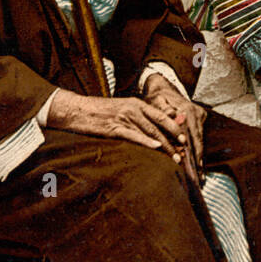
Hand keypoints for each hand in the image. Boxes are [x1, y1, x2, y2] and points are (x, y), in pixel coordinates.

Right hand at [45, 88, 189, 160]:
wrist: (76, 110)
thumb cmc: (98, 112)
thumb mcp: (121, 109)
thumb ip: (138, 117)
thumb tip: (154, 126)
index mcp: (136, 104)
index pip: (160, 115)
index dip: (174, 127)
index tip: (183, 139)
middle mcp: (133, 109)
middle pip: (158, 125)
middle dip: (173, 139)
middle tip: (184, 151)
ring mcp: (124, 117)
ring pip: (150, 132)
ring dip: (164, 146)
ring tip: (174, 157)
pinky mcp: (114, 127)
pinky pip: (133, 135)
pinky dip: (146, 142)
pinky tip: (156, 148)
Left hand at [141, 73, 207, 181]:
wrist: (162, 86)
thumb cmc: (156, 96)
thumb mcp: (156, 101)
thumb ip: (164, 110)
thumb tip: (173, 116)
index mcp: (188, 110)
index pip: (191, 135)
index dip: (192, 152)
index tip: (192, 167)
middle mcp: (196, 113)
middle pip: (198, 141)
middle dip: (197, 160)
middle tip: (198, 178)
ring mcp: (199, 116)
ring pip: (199, 140)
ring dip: (198, 158)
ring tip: (199, 176)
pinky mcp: (199, 118)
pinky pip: (197, 137)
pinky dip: (196, 151)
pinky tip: (197, 165)